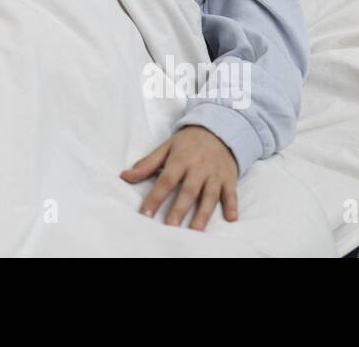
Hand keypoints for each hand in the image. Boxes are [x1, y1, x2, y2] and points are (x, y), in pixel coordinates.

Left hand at [120, 125, 239, 229]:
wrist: (219, 128)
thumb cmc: (188, 142)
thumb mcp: (166, 148)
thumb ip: (147, 164)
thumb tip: (124, 176)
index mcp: (180, 160)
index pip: (166, 181)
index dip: (155, 197)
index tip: (146, 214)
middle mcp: (198, 168)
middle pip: (188, 191)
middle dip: (179, 209)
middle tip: (171, 226)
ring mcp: (215, 174)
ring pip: (210, 195)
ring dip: (204, 213)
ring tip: (196, 229)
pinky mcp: (229, 178)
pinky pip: (231, 193)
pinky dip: (233, 205)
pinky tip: (232, 218)